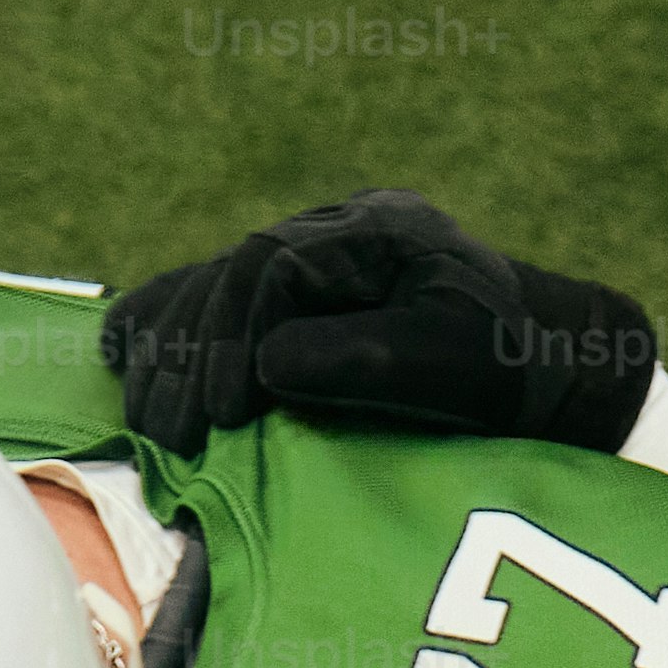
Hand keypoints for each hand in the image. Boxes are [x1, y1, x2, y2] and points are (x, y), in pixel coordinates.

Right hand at [100, 192, 661, 456]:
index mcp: (375, 232)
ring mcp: (309, 261)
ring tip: (152, 423)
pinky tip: (123, 358)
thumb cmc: (508, 371)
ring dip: (169, 352)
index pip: (274, 264)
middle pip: (232, 275)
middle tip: (174, 435)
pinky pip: (206, 298)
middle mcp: (333, 233)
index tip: (226, 414)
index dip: (234, 338)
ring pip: (210, 285)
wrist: (544, 367)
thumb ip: (373, 358)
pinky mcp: (290, 300)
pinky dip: (160, 326)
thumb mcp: (458, 364)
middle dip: (193, 356)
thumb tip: (271, 364)